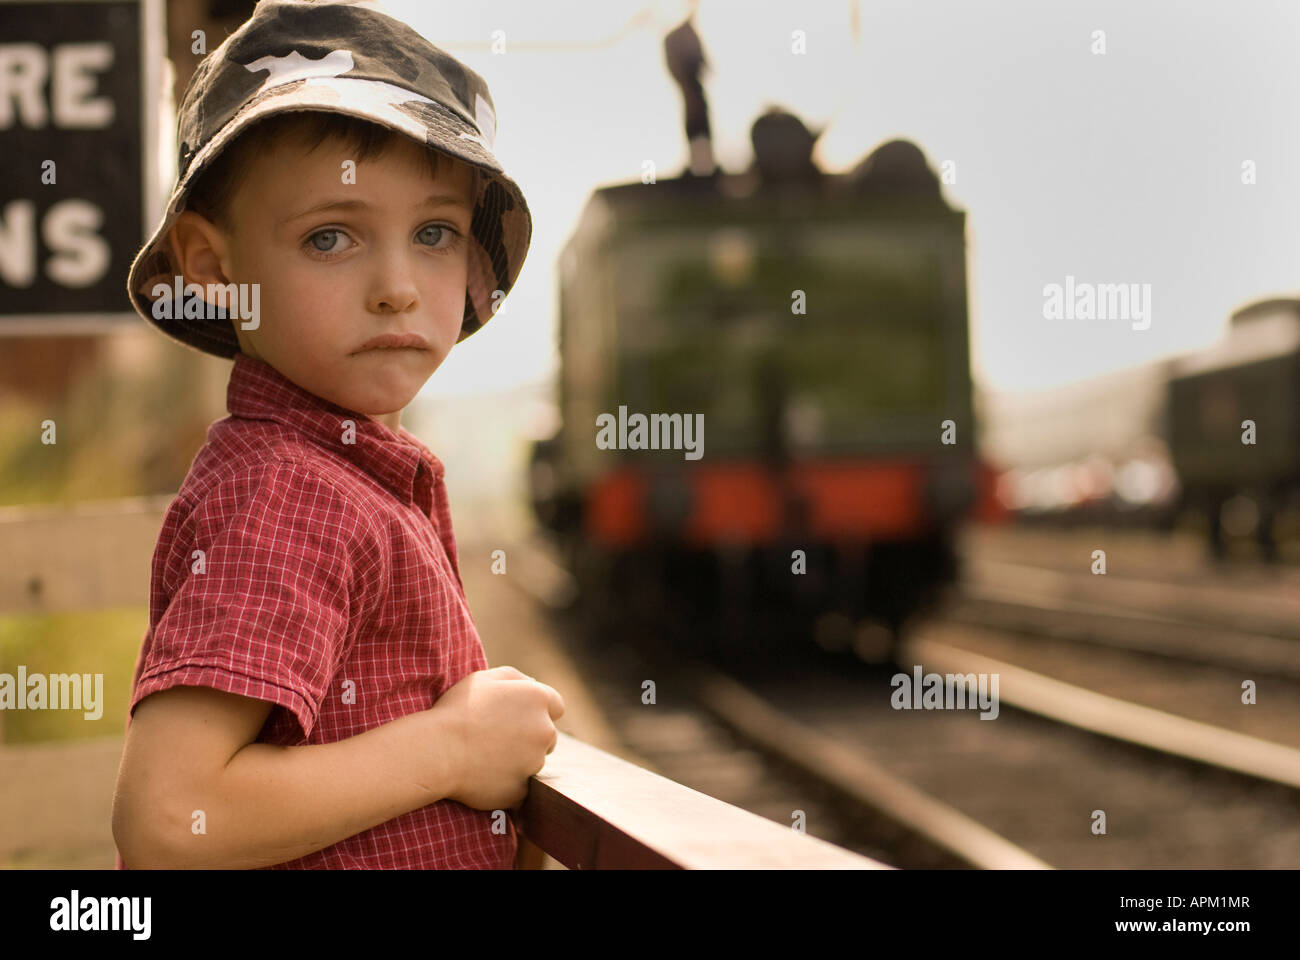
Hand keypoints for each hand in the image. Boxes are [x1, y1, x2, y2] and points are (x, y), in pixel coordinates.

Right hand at [430, 666, 564, 809]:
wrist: (438, 750)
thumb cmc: (458, 710)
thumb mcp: (484, 678)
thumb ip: (515, 678)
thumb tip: (534, 684)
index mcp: (538, 700)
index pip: (556, 706)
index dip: (538, 711)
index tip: (519, 717)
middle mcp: (545, 731)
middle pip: (548, 736)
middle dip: (530, 737)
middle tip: (497, 738)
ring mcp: (535, 763)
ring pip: (533, 762)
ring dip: (519, 760)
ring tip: (484, 757)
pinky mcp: (522, 791)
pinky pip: (518, 787)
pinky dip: (506, 783)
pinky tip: (483, 776)